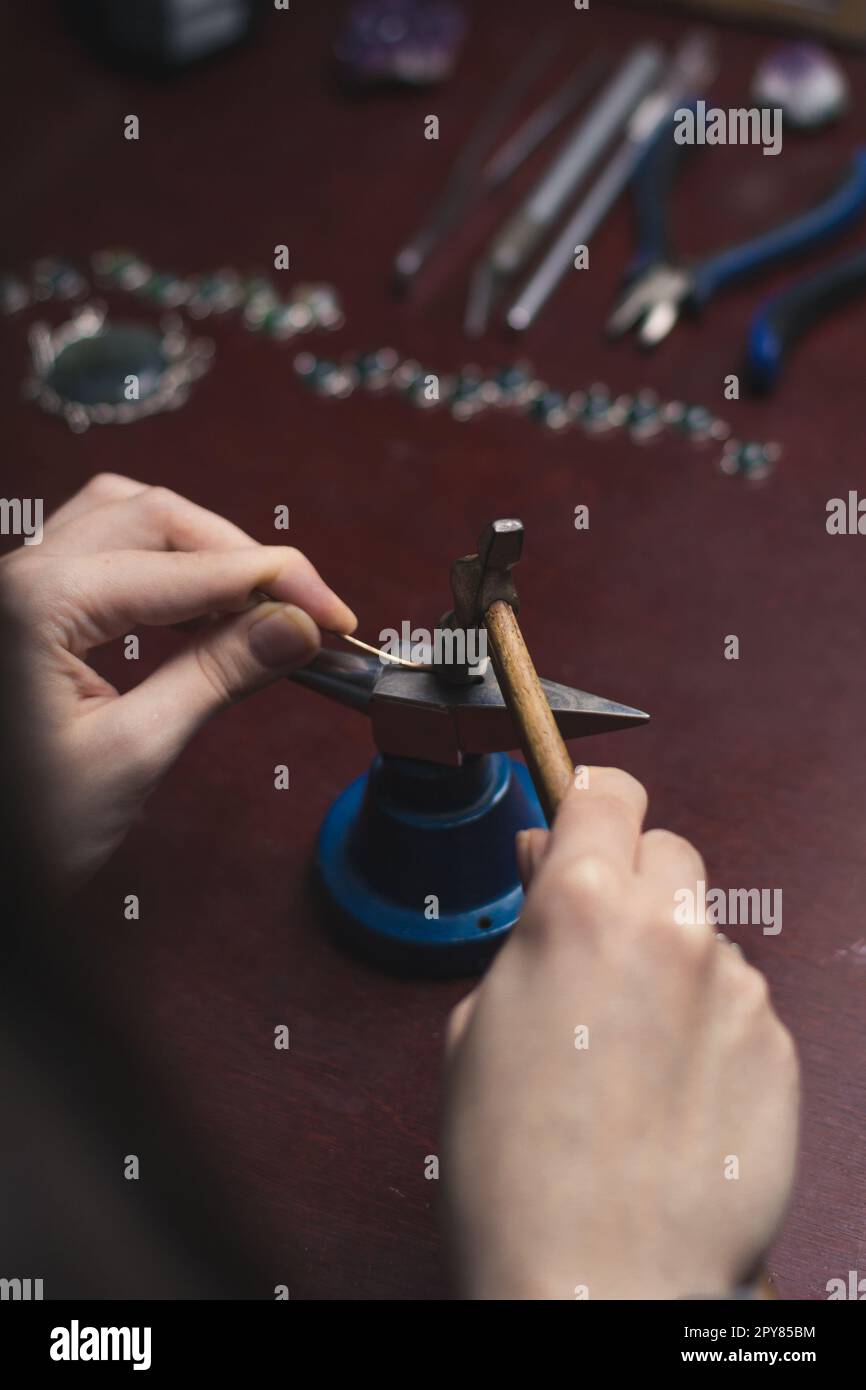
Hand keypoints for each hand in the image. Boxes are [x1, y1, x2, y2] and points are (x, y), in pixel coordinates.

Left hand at [1, 473, 355, 885]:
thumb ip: (216, 676)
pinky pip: (100, 556)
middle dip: (239, 555)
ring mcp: (16, 590)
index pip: (185, 565)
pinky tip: (202, 610)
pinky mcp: (23, 614)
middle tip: (305, 610)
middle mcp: (18, 576)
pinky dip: (161, 570)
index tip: (333, 615)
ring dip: (199, 551)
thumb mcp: (130, 753)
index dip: (273, 581)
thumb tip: (295, 627)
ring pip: (124, 522)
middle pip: (154, 518)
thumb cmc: (18, 827)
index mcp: (36, 603)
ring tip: (258, 605)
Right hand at [442, 767, 798, 1299]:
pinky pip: (742, 1003)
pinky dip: (712, 1027)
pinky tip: (674, 1091)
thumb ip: (526, 929)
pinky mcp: (778, 1045)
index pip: (608, 793)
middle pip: (669, 849)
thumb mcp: (480, 1021)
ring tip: (632, 1051)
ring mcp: (734, 987)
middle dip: (635, 883)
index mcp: (580, 909)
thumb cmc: (515, 1169)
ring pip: (706, 932)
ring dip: (674, 964)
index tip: (584, 822)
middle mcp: (669, 931)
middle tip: (601, 947)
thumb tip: (548, 871)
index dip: (590, 804)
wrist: (595, 1279)